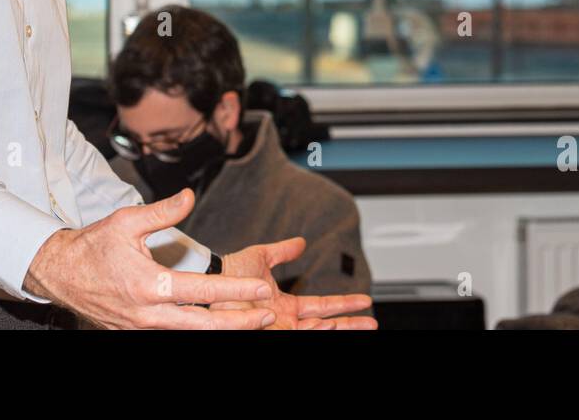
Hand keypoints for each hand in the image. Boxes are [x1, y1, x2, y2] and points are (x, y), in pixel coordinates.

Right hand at [23, 189, 278, 328]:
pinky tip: (218, 324)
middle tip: (268, 316)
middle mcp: (148, 313)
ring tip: (252, 322)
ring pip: (190, 333)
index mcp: (149, 285)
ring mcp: (142, 327)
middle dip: (239, 323)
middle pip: (202, 325)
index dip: (235, 291)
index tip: (262, 288)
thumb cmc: (93, 247)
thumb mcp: (125, 222)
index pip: (202, 291)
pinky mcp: (136, 332)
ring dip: (222, 329)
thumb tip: (190, 196)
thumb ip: (162, 212)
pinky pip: (173, 334)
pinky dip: (197, 330)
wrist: (59, 274)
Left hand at [218, 238, 376, 329]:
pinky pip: (297, 336)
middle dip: (350, 324)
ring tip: (358, 324)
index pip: (322, 307)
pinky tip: (329, 327)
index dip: (345, 304)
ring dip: (336, 329)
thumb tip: (300, 243)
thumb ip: (282, 252)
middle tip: (372, 323)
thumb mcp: (260, 258)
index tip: (365, 300)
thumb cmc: (225, 274)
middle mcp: (283, 320)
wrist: (206, 280)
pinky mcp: (268, 332)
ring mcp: (276, 329)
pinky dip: (315, 333)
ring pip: (315, 333)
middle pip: (325, 325)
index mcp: (284, 305)